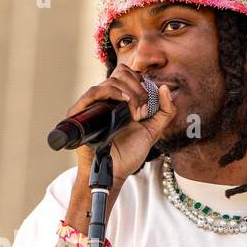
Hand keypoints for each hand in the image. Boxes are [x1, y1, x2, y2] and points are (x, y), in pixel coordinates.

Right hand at [65, 64, 177, 182]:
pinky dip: (110, 91)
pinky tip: (124, 100)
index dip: (140, 81)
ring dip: (128, 92)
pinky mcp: (81, 114)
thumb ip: (166, 111)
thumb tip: (165, 88)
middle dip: (137, 87)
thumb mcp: (153, 130)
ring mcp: (93, 106)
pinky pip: (93, 92)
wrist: (115, 172)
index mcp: (118, 101)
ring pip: (109, 81)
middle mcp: (105, 100)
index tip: (148, 100)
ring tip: (135, 111)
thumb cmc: (129, 154)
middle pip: (119, 74)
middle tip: (142, 109)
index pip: (126, 74)